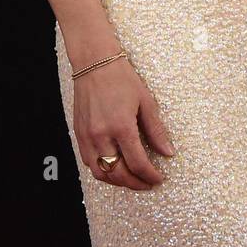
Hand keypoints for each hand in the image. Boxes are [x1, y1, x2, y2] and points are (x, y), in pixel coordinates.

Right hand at [73, 56, 174, 190]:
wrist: (94, 62)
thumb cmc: (121, 77)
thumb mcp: (145, 101)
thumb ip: (156, 130)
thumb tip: (168, 152)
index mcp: (121, 126)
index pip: (137, 163)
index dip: (150, 175)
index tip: (158, 178)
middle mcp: (102, 135)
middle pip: (118, 174)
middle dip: (135, 183)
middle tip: (147, 183)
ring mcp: (87, 137)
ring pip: (100, 173)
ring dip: (117, 182)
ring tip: (132, 179)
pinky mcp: (79, 134)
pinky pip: (89, 163)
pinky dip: (103, 171)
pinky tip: (114, 168)